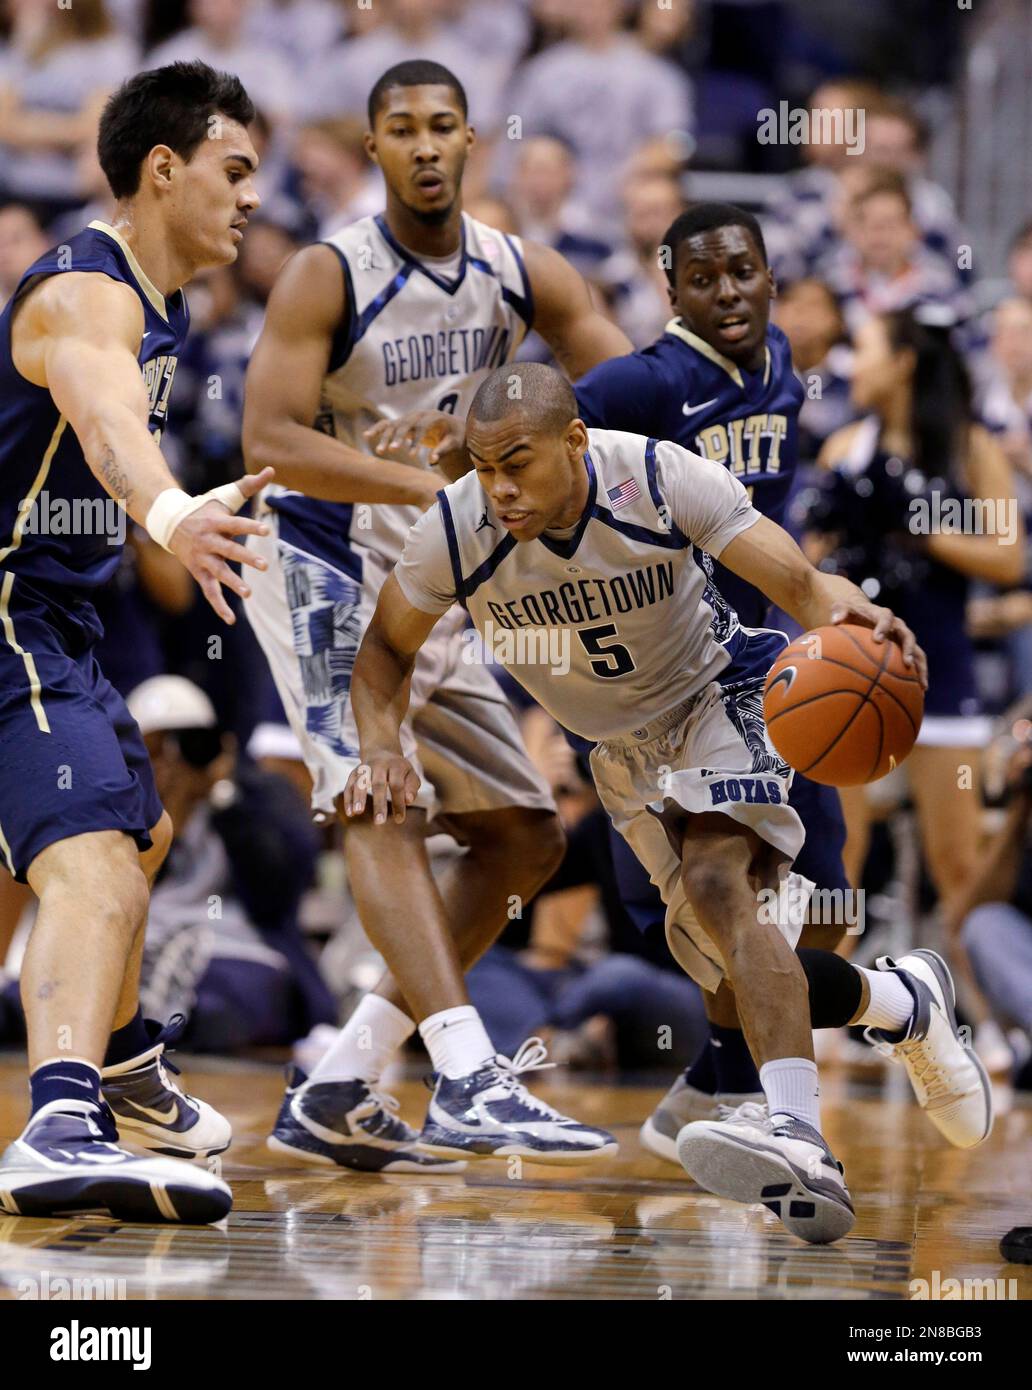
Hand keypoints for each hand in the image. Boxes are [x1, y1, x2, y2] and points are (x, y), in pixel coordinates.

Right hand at [168, 466, 273, 623]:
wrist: (171, 523)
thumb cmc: (205, 509)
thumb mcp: (225, 495)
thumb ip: (249, 484)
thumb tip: (272, 469)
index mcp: (216, 522)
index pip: (235, 524)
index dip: (250, 526)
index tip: (266, 530)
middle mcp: (209, 541)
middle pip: (229, 550)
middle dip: (245, 558)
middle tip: (264, 566)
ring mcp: (203, 559)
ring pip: (218, 573)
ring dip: (232, 583)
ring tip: (248, 593)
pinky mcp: (199, 573)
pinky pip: (210, 592)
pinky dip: (219, 606)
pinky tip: (231, 620)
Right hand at [343, 751, 420, 823]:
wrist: (381, 751)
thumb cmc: (399, 770)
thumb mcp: (410, 775)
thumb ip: (412, 787)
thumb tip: (408, 801)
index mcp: (396, 766)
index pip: (397, 785)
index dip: (398, 802)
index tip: (399, 820)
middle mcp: (379, 765)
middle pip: (378, 784)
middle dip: (378, 803)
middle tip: (379, 822)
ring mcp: (365, 768)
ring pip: (360, 782)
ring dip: (358, 797)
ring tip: (358, 812)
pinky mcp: (354, 773)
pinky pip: (349, 785)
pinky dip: (348, 798)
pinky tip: (350, 813)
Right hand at [365, 410, 464, 467]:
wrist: (452, 425)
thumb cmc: (456, 435)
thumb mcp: (454, 442)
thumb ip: (443, 449)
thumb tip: (432, 461)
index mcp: (433, 416)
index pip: (422, 427)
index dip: (416, 441)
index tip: (412, 456)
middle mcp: (419, 414)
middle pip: (405, 424)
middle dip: (397, 437)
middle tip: (391, 451)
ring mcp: (409, 417)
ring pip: (394, 425)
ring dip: (385, 436)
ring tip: (380, 451)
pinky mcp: (403, 422)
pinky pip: (388, 424)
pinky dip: (377, 429)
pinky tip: (366, 436)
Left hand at [829, 599, 927, 687]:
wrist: (861, 610)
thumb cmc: (850, 610)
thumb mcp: (842, 607)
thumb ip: (839, 612)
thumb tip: (836, 620)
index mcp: (881, 614)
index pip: (886, 617)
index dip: (883, 627)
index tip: (878, 639)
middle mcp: (896, 625)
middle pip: (907, 635)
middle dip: (908, 649)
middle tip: (906, 663)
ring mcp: (902, 638)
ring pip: (917, 651)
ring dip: (920, 667)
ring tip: (922, 685)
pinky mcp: (903, 648)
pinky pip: (914, 661)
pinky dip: (917, 675)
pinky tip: (919, 691)